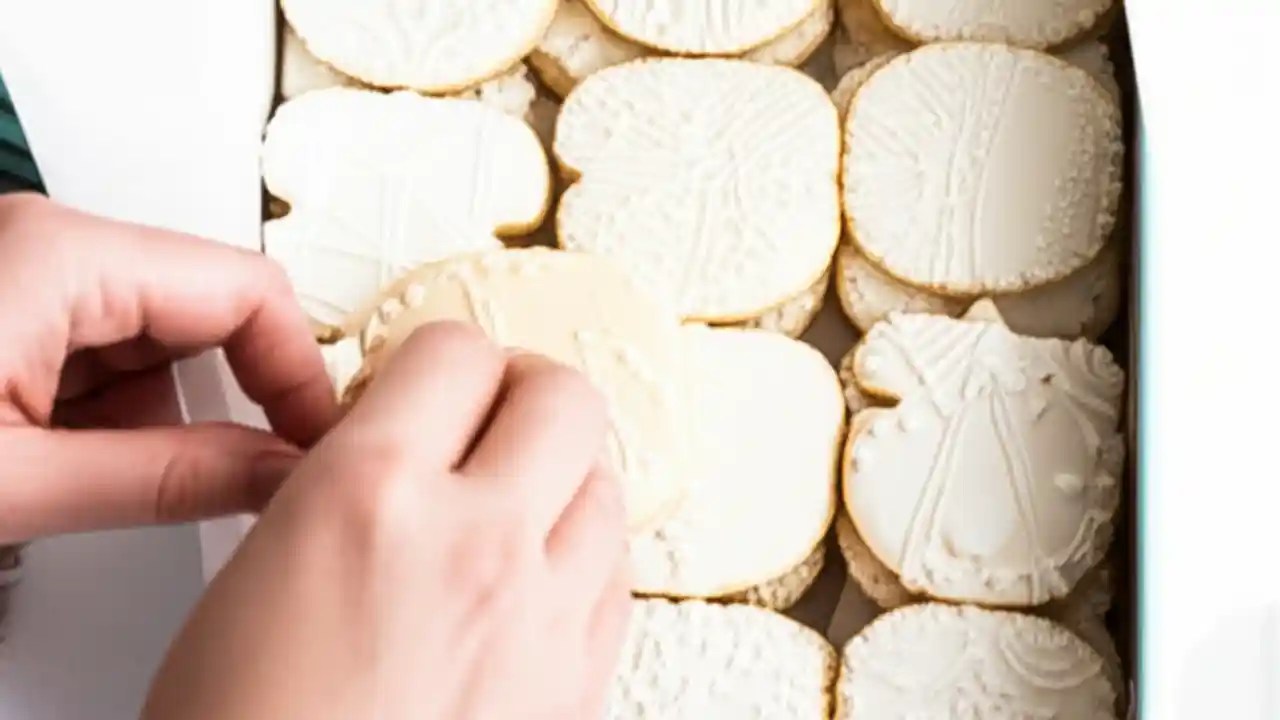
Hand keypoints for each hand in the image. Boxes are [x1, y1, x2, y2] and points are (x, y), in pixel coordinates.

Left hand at [0, 193, 337, 542]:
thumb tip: (280, 475)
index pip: (248, 291)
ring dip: (159, 420)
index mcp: (60, 256)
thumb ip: (163, 480)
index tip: (316, 447)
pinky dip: (112, 420)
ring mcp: (32, 273)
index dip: (300, 375)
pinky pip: (110, 359)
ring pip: (162, 343)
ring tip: (101, 482)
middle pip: (211, 313)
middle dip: (227, 404)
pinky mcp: (13, 310)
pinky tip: (68, 465)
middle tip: (247, 481)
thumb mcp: (10, 483)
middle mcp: (53, 244)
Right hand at [143, 322, 631, 719]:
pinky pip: (618, 575)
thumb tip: (393, 440)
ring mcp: (546, 615)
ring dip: (560, 476)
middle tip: (483, 420)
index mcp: (371, 498)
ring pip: (607, 482)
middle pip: (564, 397)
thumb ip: (343, 484)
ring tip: (509, 502)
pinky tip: (534, 576)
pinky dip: (583, 556)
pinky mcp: (582, 681)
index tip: (423, 383)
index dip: (437, 357)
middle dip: (521, 393)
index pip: (455, 350)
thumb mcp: (256, 573)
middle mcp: (478, 544)